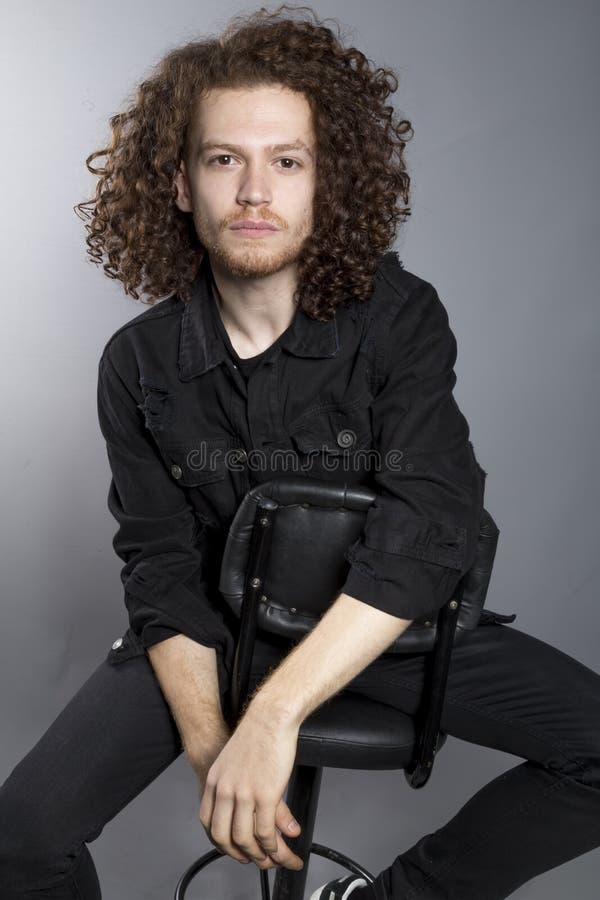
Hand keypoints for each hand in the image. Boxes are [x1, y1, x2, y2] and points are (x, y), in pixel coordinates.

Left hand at [198, 707, 303, 869]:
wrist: (270, 717)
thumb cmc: (256, 734)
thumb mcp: (232, 761)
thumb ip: (230, 783)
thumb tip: (238, 803)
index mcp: (215, 781)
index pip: (209, 823)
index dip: (221, 841)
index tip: (233, 848)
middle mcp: (225, 790)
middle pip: (224, 836)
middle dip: (239, 854)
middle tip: (253, 860)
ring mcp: (244, 794)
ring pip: (245, 839)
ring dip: (259, 854)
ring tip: (271, 858)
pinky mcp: (265, 795)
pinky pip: (265, 831)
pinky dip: (272, 845)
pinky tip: (280, 846)